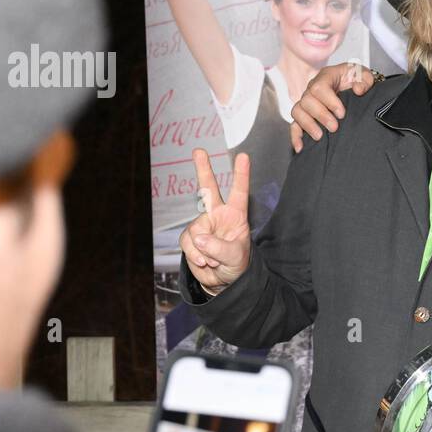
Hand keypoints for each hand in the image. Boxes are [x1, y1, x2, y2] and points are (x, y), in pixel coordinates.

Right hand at [179, 149, 251, 295]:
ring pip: (195, 230)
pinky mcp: (191, 238)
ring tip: (213, 261)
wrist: (222, 280)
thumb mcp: (235, 257)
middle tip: (199, 151)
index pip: (239, 192)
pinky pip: (187, 242)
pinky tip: (203, 263)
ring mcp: (203, 225)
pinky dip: (194, 255)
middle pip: (208, 190)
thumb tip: (199, 238)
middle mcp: (218, 216)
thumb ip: (219, 247)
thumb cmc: (236, 264)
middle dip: (203, 170)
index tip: (244, 156)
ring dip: (202, 250)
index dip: (241, 175)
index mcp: (235, 215)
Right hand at [290, 62, 377, 151]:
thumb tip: (358, 90)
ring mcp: (306, 102)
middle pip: (307, 100)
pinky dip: (295, 136)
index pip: (320, 87)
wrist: (353, 86)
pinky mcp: (305, 115)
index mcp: (326, 76)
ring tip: (320, 136)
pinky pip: (294, 124)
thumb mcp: (364, 75)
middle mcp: (312, 88)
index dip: (329, 102)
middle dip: (321, 116)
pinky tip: (300, 147)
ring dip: (308, 125)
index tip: (342, 114)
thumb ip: (365, 80)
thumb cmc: (356, 80)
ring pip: (298, 111)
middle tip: (334, 127)